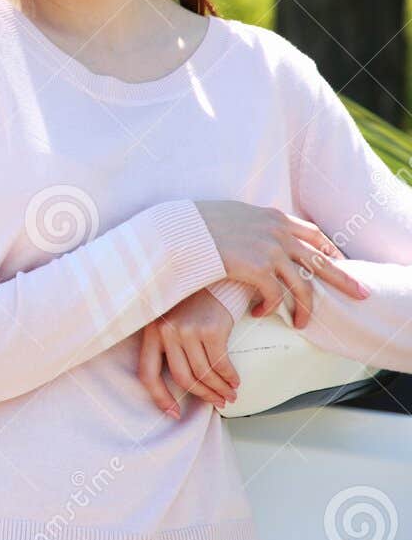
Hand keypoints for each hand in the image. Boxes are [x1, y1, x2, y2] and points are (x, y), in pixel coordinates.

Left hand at [138, 289, 238, 418]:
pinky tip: (235, 381)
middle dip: (202, 395)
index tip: (174, 414)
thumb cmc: (194, 306)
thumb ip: (170, 348)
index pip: (147, 374)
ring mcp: (188, 330)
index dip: (160, 398)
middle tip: (218, 403)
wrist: (214, 278)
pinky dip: (230, 377)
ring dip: (220, 389)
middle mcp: (166, 332)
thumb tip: (184, 386)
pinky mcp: (211, 329)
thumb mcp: (172, 323)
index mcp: (151, 333)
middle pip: (182, 378)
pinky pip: (221, 364)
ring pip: (204, 373)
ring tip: (229, 395)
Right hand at [194, 201, 368, 326]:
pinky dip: (271, 307)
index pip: (313, 233)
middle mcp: (277, 232)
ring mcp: (269, 250)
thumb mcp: (231, 215)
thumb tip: (254, 232)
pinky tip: (261, 314)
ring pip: (302, 285)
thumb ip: (250, 224)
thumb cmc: (195, 225)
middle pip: (320, 260)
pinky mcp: (257, 268)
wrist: (179, 231)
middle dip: (343, 279)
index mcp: (273, 217)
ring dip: (304, 308)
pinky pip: (275, 294)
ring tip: (300, 323)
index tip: (338, 260)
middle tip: (361, 293)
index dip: (328, 249)